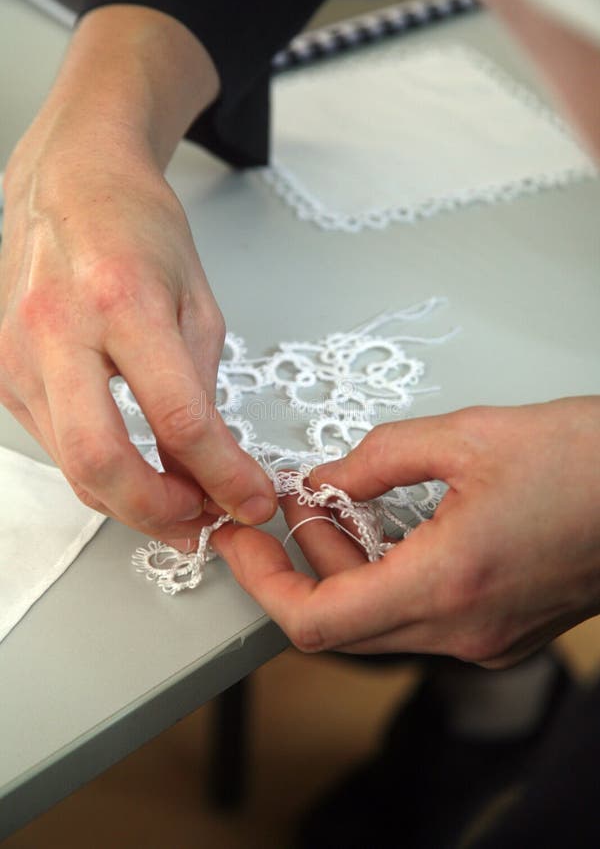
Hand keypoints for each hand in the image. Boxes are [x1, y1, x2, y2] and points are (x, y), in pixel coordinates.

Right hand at [0, 6, 275, 542]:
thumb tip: (207, 469)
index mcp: (123, 302)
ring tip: (179, 503)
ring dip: (130, 501)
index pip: (178, 417)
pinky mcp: (1, 373)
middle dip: (158, 513)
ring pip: (72, 466)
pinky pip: (55, 445)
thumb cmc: (139, 231)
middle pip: (100, 460)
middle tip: (201, 524)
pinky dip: (100, 471)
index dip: (223, 475)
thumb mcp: (197, 302)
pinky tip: (135, 469)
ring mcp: (16, 355)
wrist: (69, 185)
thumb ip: (201, 389)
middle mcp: (56, 330)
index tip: (251, 500)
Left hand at [213, 397, 599, 666]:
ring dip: (346, 566)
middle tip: (298, 501)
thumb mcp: (465, 435)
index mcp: (449, 584)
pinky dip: (386, 575)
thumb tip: (326, 481)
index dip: (263, 584)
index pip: (317, 622)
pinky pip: (416, 616)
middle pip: (341, 622)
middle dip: (305, 560)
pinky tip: (391, 525)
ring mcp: (484, 639)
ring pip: (378, 620)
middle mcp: (464, 630)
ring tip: (344, 502)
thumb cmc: (586, 462)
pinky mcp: (499, 631)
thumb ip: (378, 459)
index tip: (241, 545)